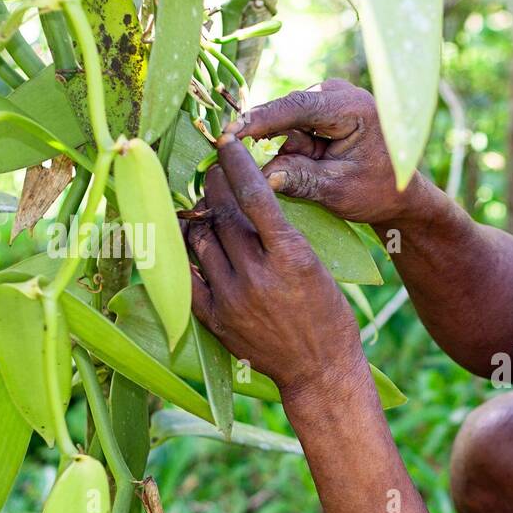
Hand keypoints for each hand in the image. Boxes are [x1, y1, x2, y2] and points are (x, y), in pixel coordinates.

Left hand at [185, 125, 371, 404]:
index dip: (236, 164)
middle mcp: (257, 274)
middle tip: (214, 173)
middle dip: (215, 187)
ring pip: (200, 239)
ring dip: (201, 219)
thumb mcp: (317, 266)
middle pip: (222, 214)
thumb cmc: (327, 315)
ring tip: (206, 210)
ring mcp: (232, 297)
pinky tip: (188, 242)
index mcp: (291, 256)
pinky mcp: (215, 318)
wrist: (320, 369)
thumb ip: (282, 236)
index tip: (225, 143)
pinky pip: (186, 276)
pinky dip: (185, 254)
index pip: (255, 195)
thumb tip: (249, 202)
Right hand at [234, 79, 433, 225]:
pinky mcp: (321, 108)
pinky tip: (314, 165)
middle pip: (288, 114)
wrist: (400, 193)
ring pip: (287, 123)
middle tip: (289, 172)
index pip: (297, 108)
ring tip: (319, 172)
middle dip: (278, 145)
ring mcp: (330, 98)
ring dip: (290, 151)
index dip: (260, 121)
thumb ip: (300, 181)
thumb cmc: (377, 193)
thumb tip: (260, 177)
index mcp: (353, 108)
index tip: (228, 134)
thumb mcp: (338, 192)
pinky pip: (292, 127)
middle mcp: (340, 93)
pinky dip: (293, 148)